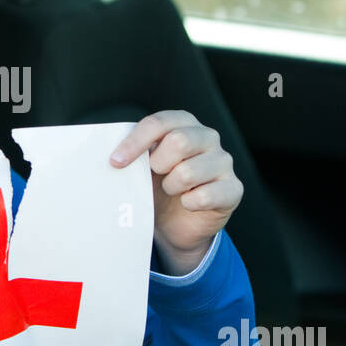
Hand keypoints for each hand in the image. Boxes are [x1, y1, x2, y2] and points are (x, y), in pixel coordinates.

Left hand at [109, 110, 242, 275]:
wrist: (177, 222)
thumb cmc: (158, 186)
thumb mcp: (142, 166)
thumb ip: (132, 154)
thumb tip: (112, 157)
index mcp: (183, 123)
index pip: (158, 123)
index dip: (135, 142)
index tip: (115, 162)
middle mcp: (208, 137)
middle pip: (179, 142)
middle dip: (158, 164)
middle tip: (155, 175)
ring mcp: (223, 161)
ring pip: (188, 172)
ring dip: (171, 187)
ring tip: (172, 190)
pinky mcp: (233, 188)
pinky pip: (204, 196)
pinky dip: (188, 203)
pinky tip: (187, 203)